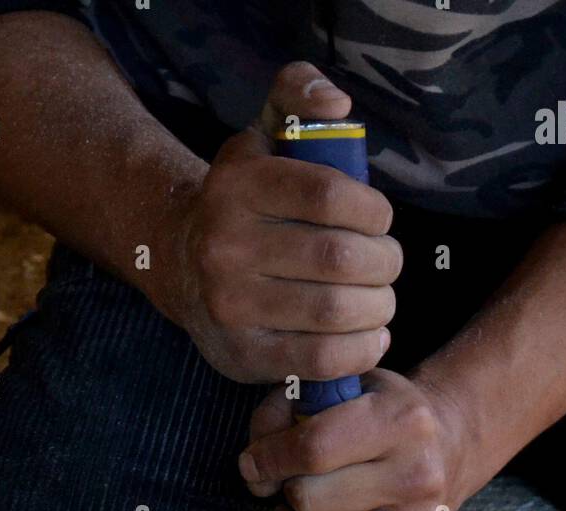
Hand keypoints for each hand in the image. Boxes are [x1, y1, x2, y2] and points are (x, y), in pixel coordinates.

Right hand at [159, 62, 400, 383]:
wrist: (179, 264)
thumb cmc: (246, 200)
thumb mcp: (263, 134)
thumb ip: (298, 97)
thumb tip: (338, 105)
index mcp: (237, 187)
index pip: (330, 196)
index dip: (374, 212)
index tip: (380, 221)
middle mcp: (225, 246)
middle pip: (340, 259)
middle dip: (384, 263)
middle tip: (387, 265)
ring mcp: (230, 306)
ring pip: (335, 312)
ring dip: (378, 308)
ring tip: (380, 300)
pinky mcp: (242, 355)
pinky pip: (321, 359)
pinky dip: (361, 350)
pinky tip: (371, 336)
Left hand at [241, 370, 471, 510]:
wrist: (444, 450)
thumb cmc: (375, 420)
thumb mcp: (336, 390)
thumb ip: (285, 409)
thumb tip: (255, 470)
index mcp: (400, 420)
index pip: (314, 448)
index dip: (268, 459)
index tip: (252, 466)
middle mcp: (418, 475)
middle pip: (312, 500)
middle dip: (279, 500)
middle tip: (282, 495)